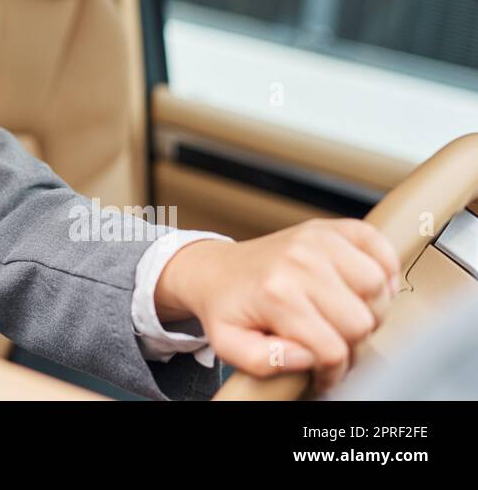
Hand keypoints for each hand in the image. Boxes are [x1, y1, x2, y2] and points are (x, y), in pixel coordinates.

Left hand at [155, 218, 401, 391]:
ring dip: (370, 309)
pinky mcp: (330, 227)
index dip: (333, 372)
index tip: (323, 373)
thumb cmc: (228, 308)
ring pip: (377, 288)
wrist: (215, 270)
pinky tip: (362, 288)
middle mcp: (299, 262)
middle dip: (352, 343)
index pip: (333, 350)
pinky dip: (383, 267)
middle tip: (332, 342)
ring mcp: (317, 240)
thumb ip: (263, 361)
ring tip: (345, 316)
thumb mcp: (229, 344)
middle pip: (362, 322)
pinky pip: (378, 245)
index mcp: (276, 294)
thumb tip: (306, 357)